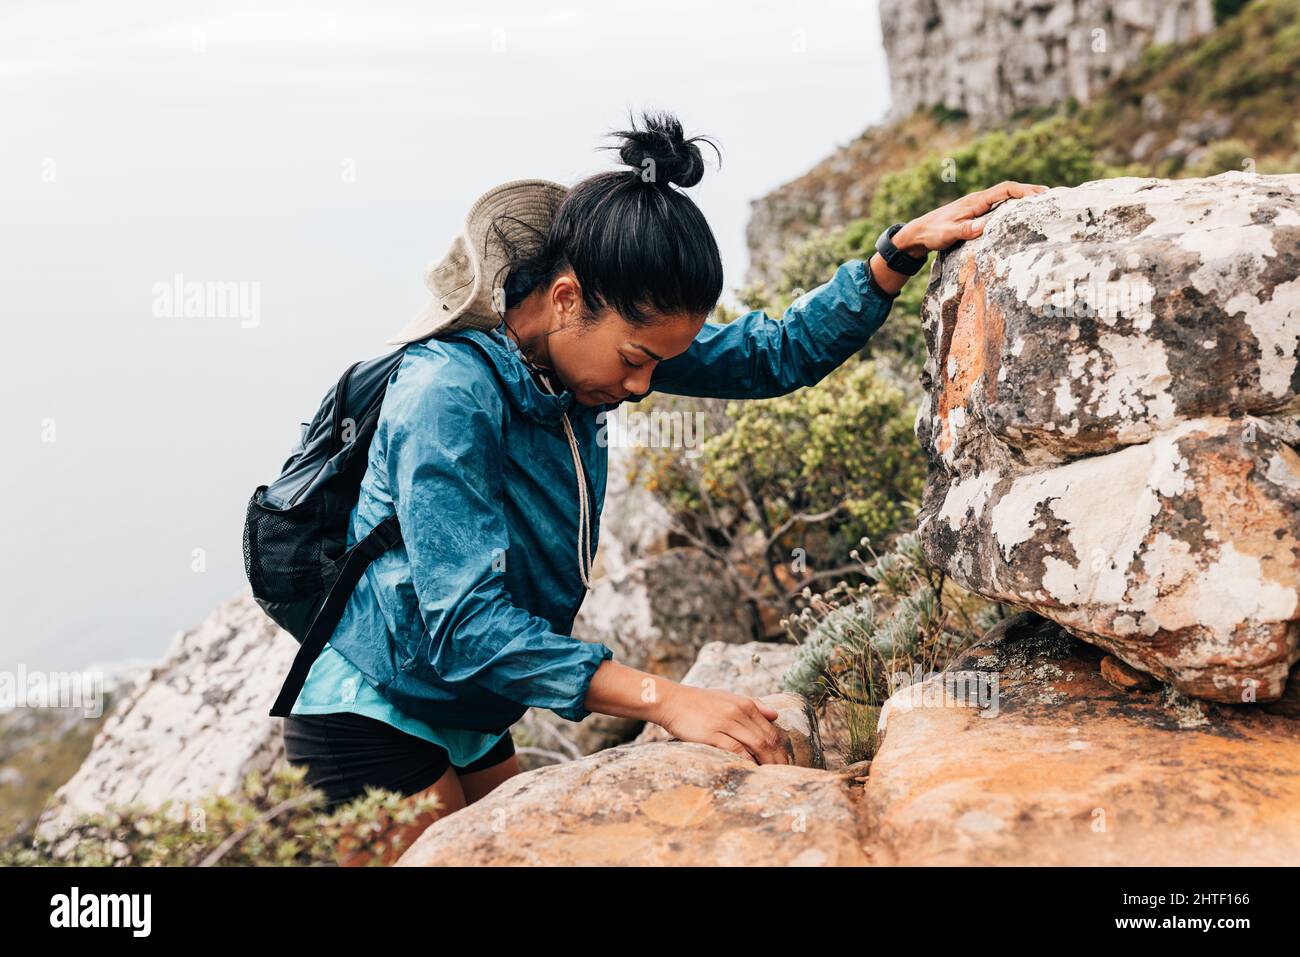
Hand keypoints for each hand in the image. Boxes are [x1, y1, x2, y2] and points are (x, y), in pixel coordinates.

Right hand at [653, 683, 789, 764]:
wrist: (672, 701)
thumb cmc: (700, 701)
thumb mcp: (728, 697)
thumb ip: (753, 704)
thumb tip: (775, 715)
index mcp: (745, 704)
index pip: (771, 730)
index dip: (781, 749)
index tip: (784, 762)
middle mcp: (738, 712)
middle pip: (767, 739)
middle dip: (778, 759)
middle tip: (783, 774)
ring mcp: (725, 723)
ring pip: (755, 745)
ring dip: (766, 763)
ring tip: (771, 776)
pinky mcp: (711, 734)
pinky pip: (735, 750)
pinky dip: (746, 761)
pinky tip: (751, 770)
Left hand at [893, 180, 1049, 254]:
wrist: (918, 234)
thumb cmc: (932, 233)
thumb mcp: (947, 234)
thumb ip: (964, 231)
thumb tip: (983, 227)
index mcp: (975, 201)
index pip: (1004, 190)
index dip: (1023, 190)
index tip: (1040, 195)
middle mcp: (979, 201)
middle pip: (1009, 191)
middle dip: (1030, 192)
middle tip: (1052, 197)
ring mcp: (978, 207)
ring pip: (1006, 199)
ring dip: (1023, 199)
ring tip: (1044, 205)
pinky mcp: (976, 215)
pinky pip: (999, 208)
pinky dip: (1013, 208)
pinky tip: (1022, 216)